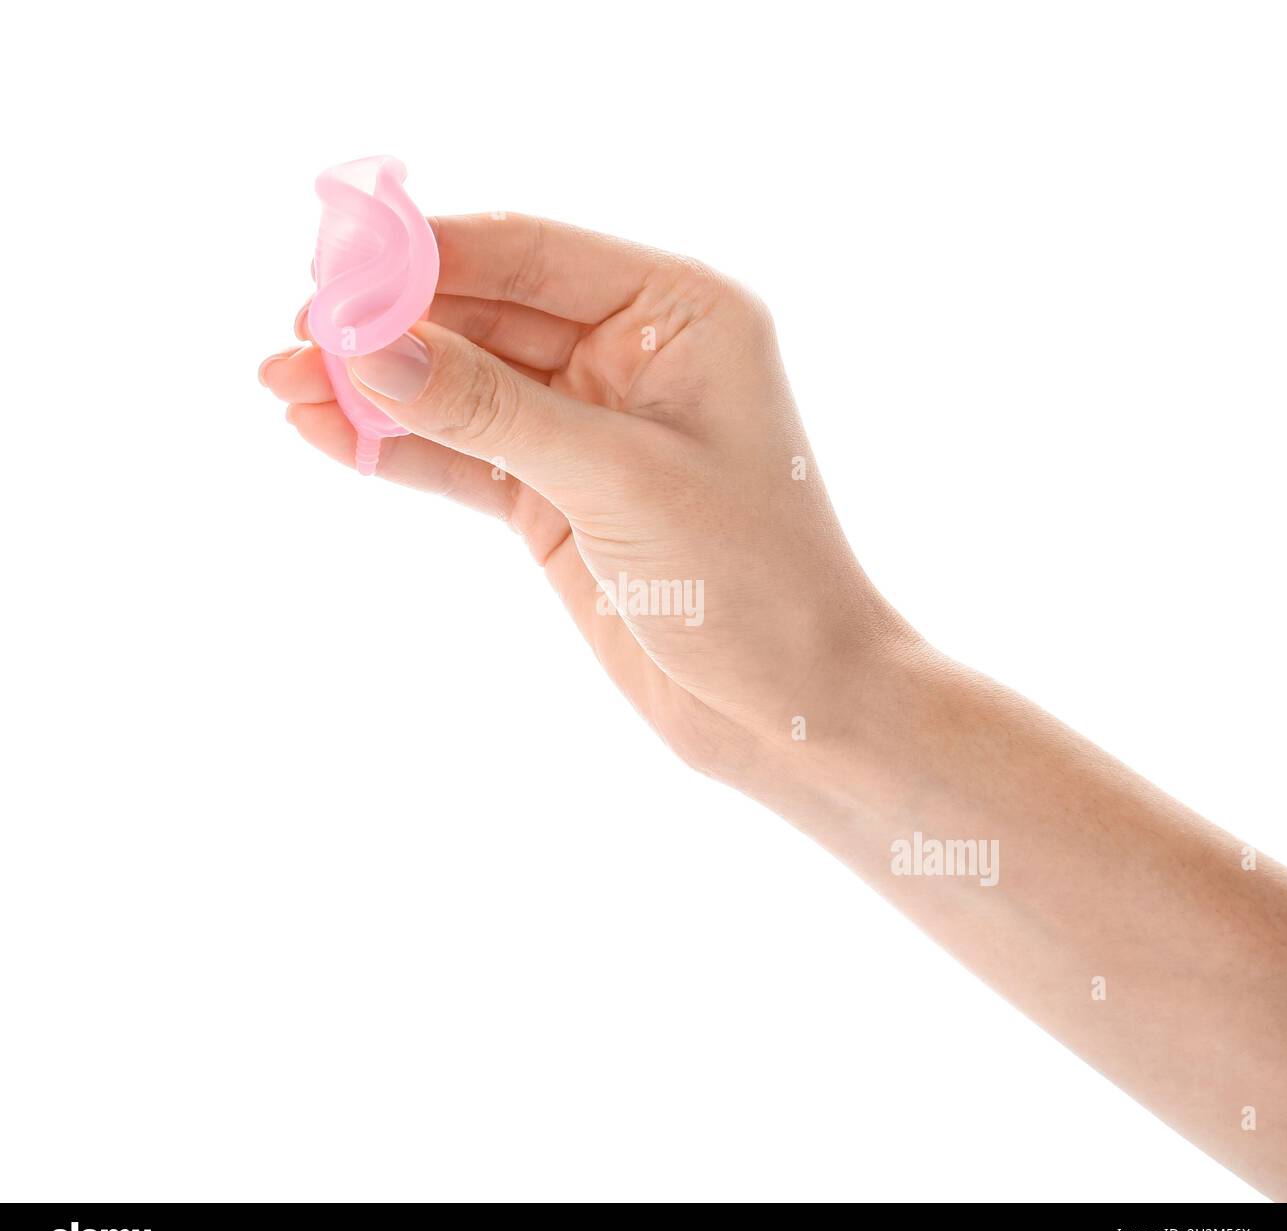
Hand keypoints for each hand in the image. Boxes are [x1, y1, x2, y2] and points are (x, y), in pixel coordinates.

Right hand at [260, 215, 904, 784]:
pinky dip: (403, 450)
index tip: (333, 268)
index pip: (531, 252)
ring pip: (464, 388)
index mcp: (679, 311)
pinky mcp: (557, 498)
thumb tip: (371, 347)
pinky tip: (328, 435)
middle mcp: (632, 355)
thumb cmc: (750, 579)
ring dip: (379, 389)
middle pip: (486, 314)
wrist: (788, 705)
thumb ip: (492, 410)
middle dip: (389, 327)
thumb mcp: (617, 481)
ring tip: (281, 383)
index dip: (427, 256)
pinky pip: (466, 458)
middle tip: (292, 332)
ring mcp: (588, 429)